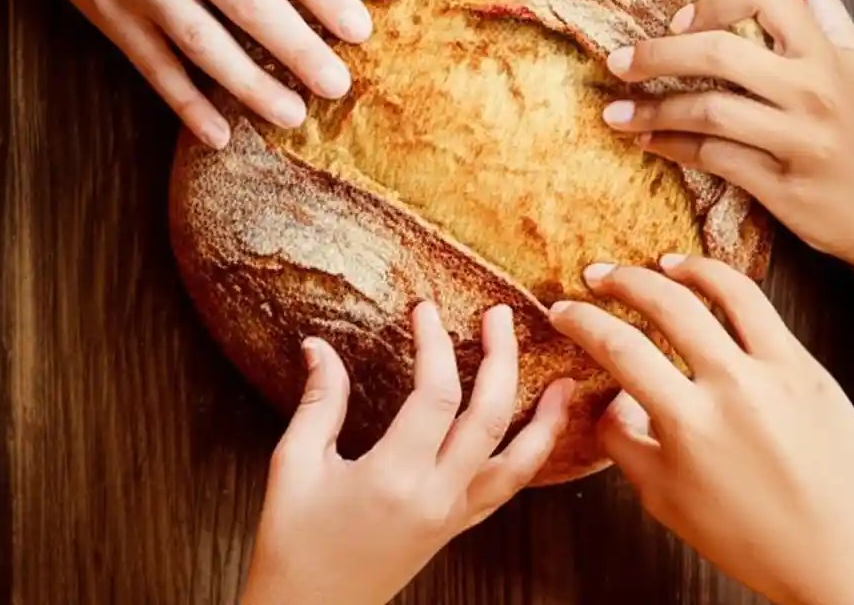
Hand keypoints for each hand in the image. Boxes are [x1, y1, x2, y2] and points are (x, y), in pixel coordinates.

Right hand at [0, 0, 373, 147]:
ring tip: (291, 116)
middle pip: (250, 6)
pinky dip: (187, 104)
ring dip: (250, 86)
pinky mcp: (110, 14)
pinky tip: (219, 134)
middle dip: (298, 50)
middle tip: (335, 87)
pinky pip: (155, 67)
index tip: (358, 31)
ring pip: (205, 45)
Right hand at [243, 302, 573, 604]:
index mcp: (394, 476)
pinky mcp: (455, 529)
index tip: (425, 309)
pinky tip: (537, 435)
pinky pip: (506, 489)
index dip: (435, 343)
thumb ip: (318, 402)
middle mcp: (435, 496)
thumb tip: (318, 346)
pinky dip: (530, 458)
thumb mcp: (294, 465)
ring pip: (517, 461)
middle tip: (500, 315)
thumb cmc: (292, 543)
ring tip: (562, 382)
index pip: (436, 394)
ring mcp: (452, 516)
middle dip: (502, 359)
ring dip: (543, 419)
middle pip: (489, 417)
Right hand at [549, 256, 853, 604]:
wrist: (845, 555)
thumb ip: (626, 445)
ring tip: (659, 263)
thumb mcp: (666, 500)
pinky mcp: (810, 369)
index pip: (620, 350)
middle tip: (597, 275)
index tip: (563, 311)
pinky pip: (764, 311)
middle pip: (665, 304)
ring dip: (682, 268)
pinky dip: (730, 288)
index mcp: (688, 424)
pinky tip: (714, 288)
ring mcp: (776, 372)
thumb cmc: (753, 539)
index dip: (583, 322)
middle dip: (621, 281)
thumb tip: (608, 402)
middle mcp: (731, 387)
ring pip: (722, 291)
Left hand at [601, 0, 853, 268]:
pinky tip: (648, 142)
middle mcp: (817, 90)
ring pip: (710, 111)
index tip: (676, 19)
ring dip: (652, 111)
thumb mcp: (847, 52)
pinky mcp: (782, 185)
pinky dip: (672, 148)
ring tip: (614, 113)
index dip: (714, 2)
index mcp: (828, 51)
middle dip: (658, 55)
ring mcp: (800, 139)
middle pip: (722, 54)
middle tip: (617, 63)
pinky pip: (713, 158)